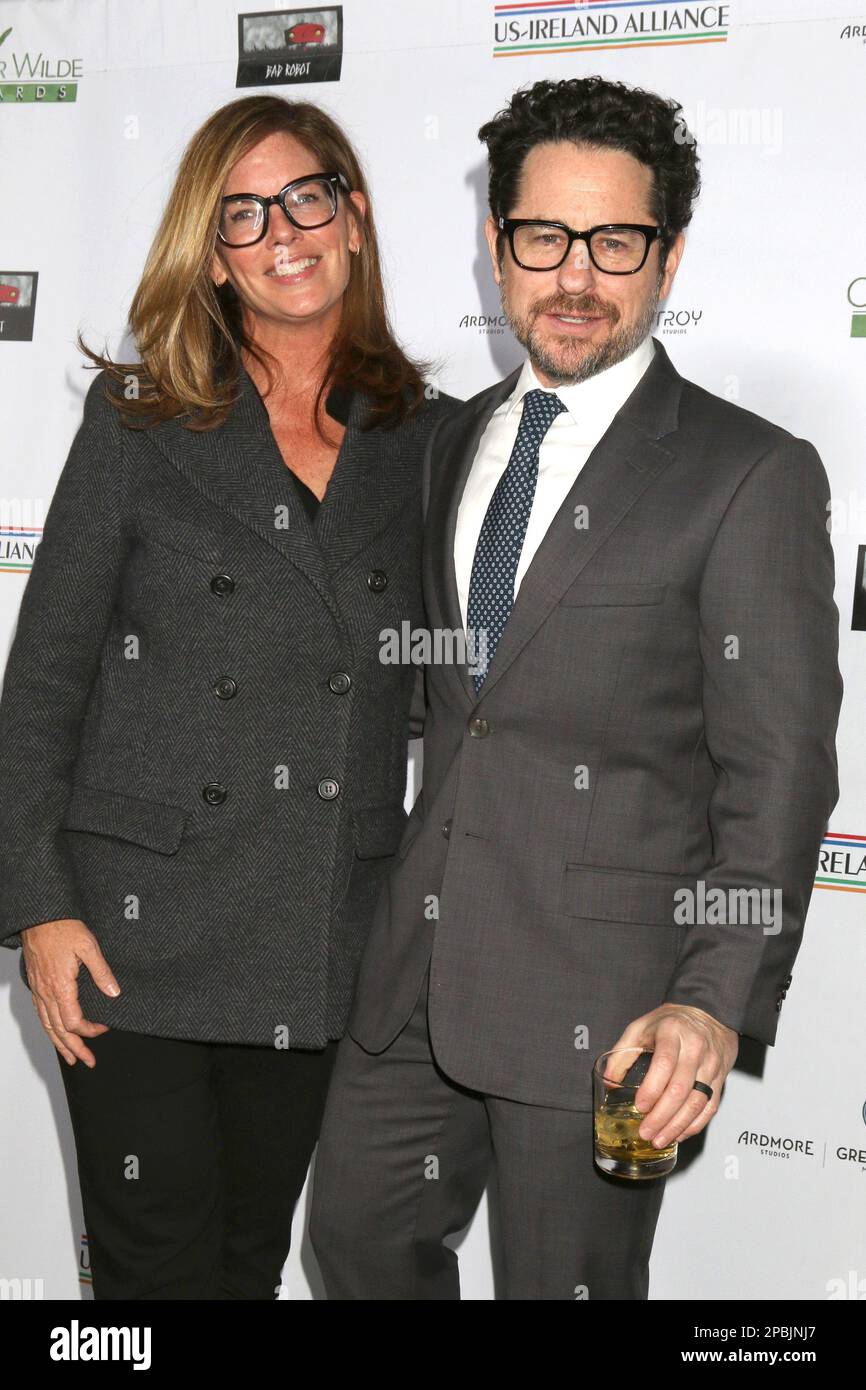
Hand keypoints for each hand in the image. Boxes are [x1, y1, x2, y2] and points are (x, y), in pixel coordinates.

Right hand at [21, 918, 119, 1066]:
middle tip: (87, 1061)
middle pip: (58, 1030)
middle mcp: (46, 992)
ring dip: (59, 1043)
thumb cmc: (63, 928)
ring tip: (69, 1057)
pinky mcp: (35, 984)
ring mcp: (38, 989)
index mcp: (60, 986)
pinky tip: (54, 1031)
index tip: (103, 1030)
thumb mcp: (88, 946)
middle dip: (73, 1048)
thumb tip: (113, 993)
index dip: (89, 1031)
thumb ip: (101, 971)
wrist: (40, 916)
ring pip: (46, 1024)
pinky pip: (40, 1013)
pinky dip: (48, 1028)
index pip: (73, 1021)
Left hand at [608, 1003, 738, 1147]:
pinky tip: (680, 1133)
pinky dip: (696, 1124)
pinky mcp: (720, 1077)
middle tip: (646, 1132)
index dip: (652, 1089)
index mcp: (672, 1032)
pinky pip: (711, 1106)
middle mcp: (695, 1048)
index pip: (664, 1064)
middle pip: (680, 1088)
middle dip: (662, 1116)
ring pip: (697, 1101)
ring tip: (660, 1139)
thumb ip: (623, 1053)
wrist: (709, 1012)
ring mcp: (711, 1064)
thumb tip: (609, 1082)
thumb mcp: (641, 1027)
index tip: (639, 1106)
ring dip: (678, 1125)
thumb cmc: (671, 1021)